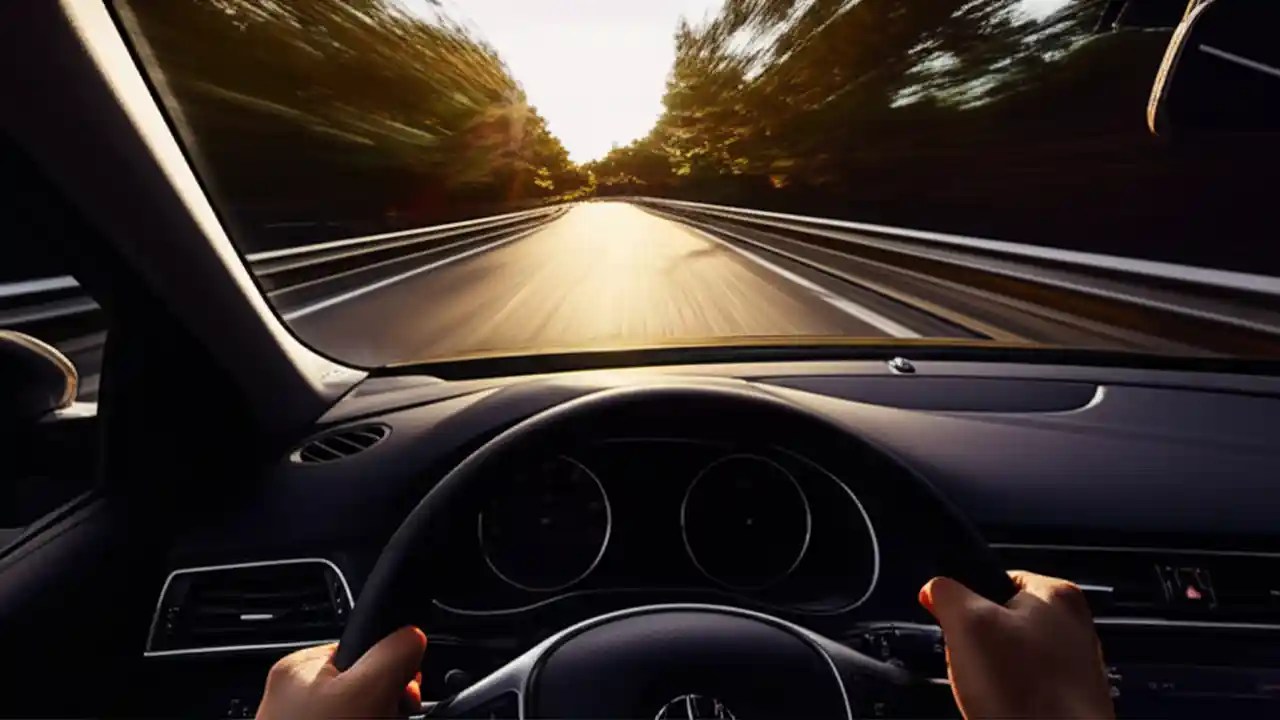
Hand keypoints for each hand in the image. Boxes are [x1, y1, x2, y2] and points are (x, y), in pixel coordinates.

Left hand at [256, 626, 426, 719]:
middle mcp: (294, 697)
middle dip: (387, 698)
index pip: (362, 648)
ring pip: (363, 709)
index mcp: (298, 668)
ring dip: (381, 716)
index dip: (391, 666)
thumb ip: (393, 652)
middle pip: (365, 682)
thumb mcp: (367, 689)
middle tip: (392, 715)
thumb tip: (414, 635)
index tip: (405, 689)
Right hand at [919, 571, 1113, 719]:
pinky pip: (1022, 689)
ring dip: (993, 675)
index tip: (958, 624)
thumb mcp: (967, 624)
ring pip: (1009, 658)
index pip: (995, 579)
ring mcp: (1074, 666)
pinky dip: (1008, 698)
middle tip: (976, 663)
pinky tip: (1006, 708)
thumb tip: (935, 588)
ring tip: (993, 691)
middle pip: (1001, 621)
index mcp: (1057, 594)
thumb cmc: (1027, 694)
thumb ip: (946, 593)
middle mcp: (1074, 627)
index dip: (967, 602)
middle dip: (979, 645)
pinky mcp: (1067, 701)